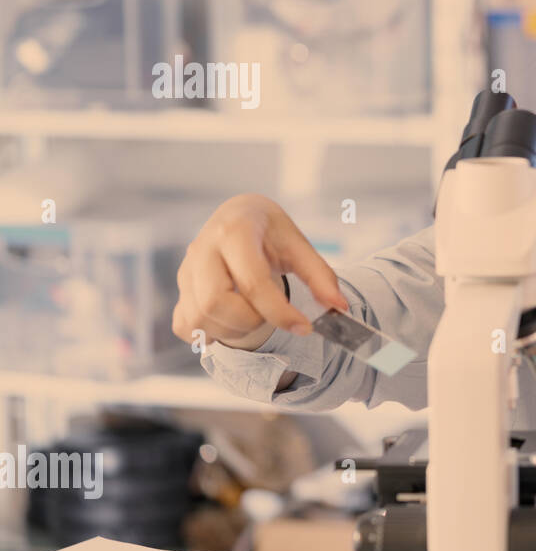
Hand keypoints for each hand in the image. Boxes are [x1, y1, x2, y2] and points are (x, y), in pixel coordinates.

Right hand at [172, 193, 347, 347]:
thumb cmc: (269, 232)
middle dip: (251, 321)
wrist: (237, 217)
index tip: (305, 327)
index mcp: (235, 230)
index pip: (252, 281)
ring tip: (256, 316)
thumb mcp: (298, 245)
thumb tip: (340, 308)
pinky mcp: (180, 289)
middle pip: (216, 301)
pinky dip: (211, 333)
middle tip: (272, 315)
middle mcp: (202, 248)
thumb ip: (320, 276)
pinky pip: (185, 325)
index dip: (280, 312)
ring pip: (200, 317)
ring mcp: (186, 270)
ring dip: (234, 330)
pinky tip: (233, 321)